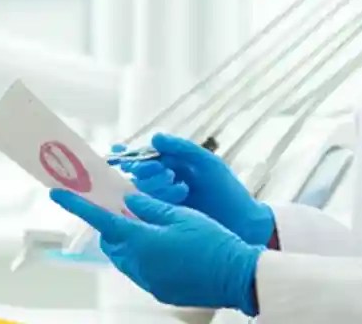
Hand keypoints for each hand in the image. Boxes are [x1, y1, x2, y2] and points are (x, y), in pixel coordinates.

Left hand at [51, 189, 261, 314]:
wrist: (239, 277)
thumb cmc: (213, 242)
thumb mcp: (181, 216)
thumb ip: (149, 207)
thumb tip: (128, 200)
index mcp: (141, 241)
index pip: (101, 220)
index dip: (77, 206)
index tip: (57, 194)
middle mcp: (138, 264)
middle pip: (111, 242)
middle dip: (111, 225)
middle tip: (123, 209)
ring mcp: (148, 280)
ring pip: (124, 257)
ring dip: (128, 241)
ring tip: (149, 227)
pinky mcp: (158, 290)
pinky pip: (140, 270)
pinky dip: (143, 256)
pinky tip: (164, 246)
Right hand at [116, 134, 274, 246]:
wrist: (242, 224)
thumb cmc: (226, 190)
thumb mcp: (207, 163)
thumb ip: (182, 148)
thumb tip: (154, 138)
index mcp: (171, 165)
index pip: (144, 156)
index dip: (130, 153)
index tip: (120, 151)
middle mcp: (162, 181)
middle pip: (139, 173)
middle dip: (146, 170)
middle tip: (165, 172)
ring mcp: (162, 201)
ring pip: (143, 189)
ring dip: (157, 184)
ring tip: (182, 187)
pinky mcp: (164, 217)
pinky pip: (150, 206)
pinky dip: (162, 197)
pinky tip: (181, 195)